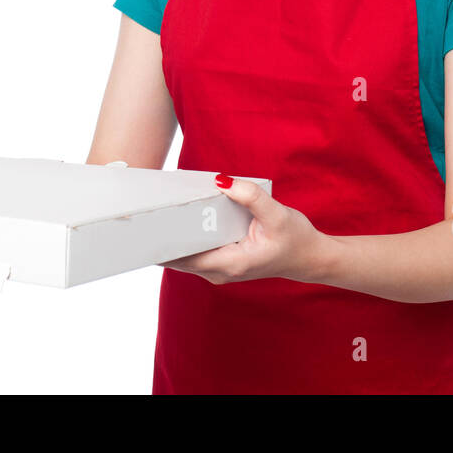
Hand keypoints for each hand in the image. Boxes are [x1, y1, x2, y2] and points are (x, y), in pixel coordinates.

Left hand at [159, 174, 334, 285]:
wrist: (309, 257)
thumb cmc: (295, 239)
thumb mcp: (277, 214)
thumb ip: (250, 196)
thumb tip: (222, 181)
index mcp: (230, 263)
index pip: (183, 257)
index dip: (161, 243)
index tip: (142, 228)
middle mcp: (221, 271)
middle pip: (178, 258)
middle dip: (161, 237)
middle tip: (142, 212)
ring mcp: (220, 269)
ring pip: (185, 255)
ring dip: (172, 237)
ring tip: (155, 211)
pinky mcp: (222, 262)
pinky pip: (196, 251)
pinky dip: (186, 237)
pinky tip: (178, 217)